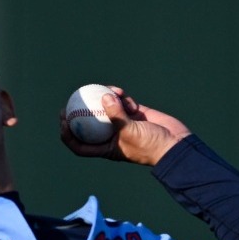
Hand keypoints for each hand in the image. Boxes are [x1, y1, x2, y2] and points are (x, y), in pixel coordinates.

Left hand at [58, 87, 192, 167]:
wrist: (175, 143)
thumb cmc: (151, 145)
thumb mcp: (131, 132)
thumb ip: (116, 115)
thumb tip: (104, 96)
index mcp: (107, 148)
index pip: (81, 146)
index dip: (68, 135)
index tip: (63, 121)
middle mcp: (112, 136)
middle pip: (90, 124)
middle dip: (80, 112)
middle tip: (72, 99)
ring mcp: (123, 124)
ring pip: (107, 108)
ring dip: (107, 98)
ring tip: (112, 91)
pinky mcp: (135, 113)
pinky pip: (123, 102)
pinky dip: (123, 98)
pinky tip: (127, 96)